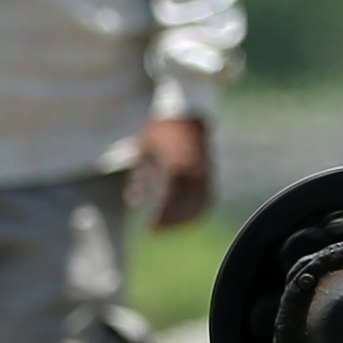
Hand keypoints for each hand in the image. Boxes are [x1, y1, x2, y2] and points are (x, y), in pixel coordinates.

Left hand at [131, 114, 215, 232]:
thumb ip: (139, 176)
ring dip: (185, 221)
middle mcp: (192, 173)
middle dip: (171, 224)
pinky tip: (187, 218)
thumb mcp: (144, 150)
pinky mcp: (209, 172)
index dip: (160, 219)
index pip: (169, 202)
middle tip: (156, 231)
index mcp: (175, 167)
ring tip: (169, 228)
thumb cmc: (160, 128)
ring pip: (199, 206)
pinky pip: (208, 197)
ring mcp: (203, 173)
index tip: (148, 230)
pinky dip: (199, 211)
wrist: (187, 111)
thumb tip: (133, 201)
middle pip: (185, 208)